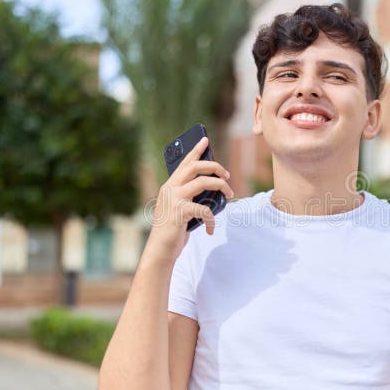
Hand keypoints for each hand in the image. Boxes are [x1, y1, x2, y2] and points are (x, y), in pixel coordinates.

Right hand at [145, 137, 233, 263]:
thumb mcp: (179, 209)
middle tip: (227, 175)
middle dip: (214, 166)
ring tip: (230, 194)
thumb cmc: (172, 230)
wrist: (160, 250)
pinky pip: (205, 208)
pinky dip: (212, 218)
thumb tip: (211, 190)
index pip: (184, 162)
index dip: (195, 150)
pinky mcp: (180, 211)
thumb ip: (189, 198)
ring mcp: (175, 199)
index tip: (205, 139)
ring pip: (203, 182)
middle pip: (195, 167)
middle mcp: (170, 188)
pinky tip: (211, 229)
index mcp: (169, 186)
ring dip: (220, 187)